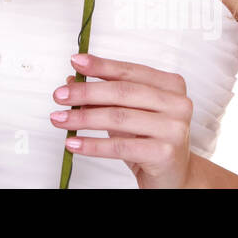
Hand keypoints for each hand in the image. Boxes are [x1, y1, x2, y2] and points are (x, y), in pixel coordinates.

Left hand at [51, 53, 194, 188]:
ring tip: (60, 119)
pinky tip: (74, 142)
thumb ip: (105, 95)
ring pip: (118, 118)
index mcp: (171, 86)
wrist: (176, 176)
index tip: (75, 62)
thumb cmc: (151, 140)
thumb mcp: (129, 113)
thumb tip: (72, 81)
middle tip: (60, 95)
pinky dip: (92, 144)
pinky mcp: (164, 153)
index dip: (100, 66)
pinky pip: (119, 146)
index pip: (129, 71)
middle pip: (122, 92)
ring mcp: (173, 128)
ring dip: (82, 118)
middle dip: (85, 92)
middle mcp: (177, 104)